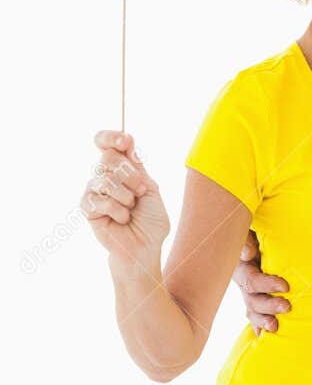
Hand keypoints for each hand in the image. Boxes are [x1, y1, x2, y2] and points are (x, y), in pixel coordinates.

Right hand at [82, 132, 169, 273]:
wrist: (145, 247)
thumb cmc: (150, 221)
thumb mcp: (151, 189)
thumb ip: (137, 166)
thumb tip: (127, 138)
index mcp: (121, 168)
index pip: (106, 142)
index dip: (111, 137)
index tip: (125, 141)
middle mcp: (105, 176)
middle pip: (108, 157)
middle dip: (131, 176)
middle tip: (140, 192)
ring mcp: (94, 191)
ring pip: (105, 179)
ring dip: (126, 196)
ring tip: (131, 209)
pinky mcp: (87, 208)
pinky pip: (99, 200)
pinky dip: (117, 210)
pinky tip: (121, 219)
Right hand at [231, 230, 289, 333]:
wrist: (258, 229)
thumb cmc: (256, 226)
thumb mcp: (250, 227)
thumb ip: (247, 237)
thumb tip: (248, 255)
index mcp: (242, 265)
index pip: (252, 281)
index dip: (267, 285)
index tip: (285, 287)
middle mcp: (243, 280)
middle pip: (252, 299)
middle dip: (269, 306)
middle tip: (287, 307)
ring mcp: (248, 289)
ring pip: (252, 309)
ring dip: (263, 319)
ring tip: (275, 327)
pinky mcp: (255, 294)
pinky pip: (254, 312)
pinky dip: (258, 324)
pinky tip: (263, 335)